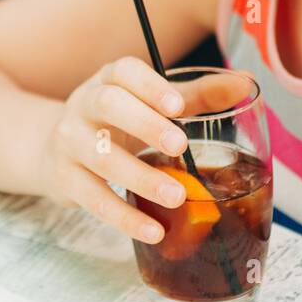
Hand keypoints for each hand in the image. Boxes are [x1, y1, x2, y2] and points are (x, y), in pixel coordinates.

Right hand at [36, 57, 249, 244]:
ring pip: (101, 157)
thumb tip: (245, 84)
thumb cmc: (117, 123)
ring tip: (177, 196)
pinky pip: (93, 199)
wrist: (56, 151)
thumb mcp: (149, 105)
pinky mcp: (64, 179)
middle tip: (179, 144)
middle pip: (108, 105)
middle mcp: (84, 104)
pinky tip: (154, 230)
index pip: (124, 71)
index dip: (150, 85)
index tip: (177, 105)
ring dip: (141, 178)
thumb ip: (196, 96)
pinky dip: (124, 217)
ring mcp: (70, 142)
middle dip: (144, 124)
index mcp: (109, 80)